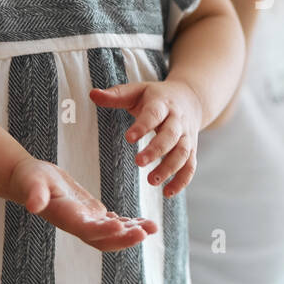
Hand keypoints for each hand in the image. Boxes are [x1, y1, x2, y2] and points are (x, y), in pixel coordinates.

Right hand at [7, 157, 157, 251]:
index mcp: (66, 218)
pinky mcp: (91, 214)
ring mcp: (86, 221)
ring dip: (133, 231)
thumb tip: (32, 206)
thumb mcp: (31, 181)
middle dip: (125, 238)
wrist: (30, 180)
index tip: (122, 226)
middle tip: (146, 232)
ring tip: (154, 227)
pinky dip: (129, 224)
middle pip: (104, 239)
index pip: (87, 229)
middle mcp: (78, 224)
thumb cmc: (29, 178)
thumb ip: (34, 193)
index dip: (104, 230)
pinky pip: (113, 223)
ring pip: (113, 233)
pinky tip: (144, 222)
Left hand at [88, 80, 203, 195]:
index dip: (143, 126)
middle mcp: (177, 120)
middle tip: (139, 162)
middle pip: (171, 135)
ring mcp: (186, 136)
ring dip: (169, 168)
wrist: (190, 98)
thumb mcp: (137, 91)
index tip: (129, 138)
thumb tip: (92, 94)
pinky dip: (182, 180)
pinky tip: (168, 192)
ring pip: (182, 153)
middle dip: (156, 150)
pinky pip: (190, 166)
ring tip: (151, 181)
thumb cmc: (156, 97)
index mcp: (162, 104)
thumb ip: (116, 95)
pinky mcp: (192, 149)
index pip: (154, 114)